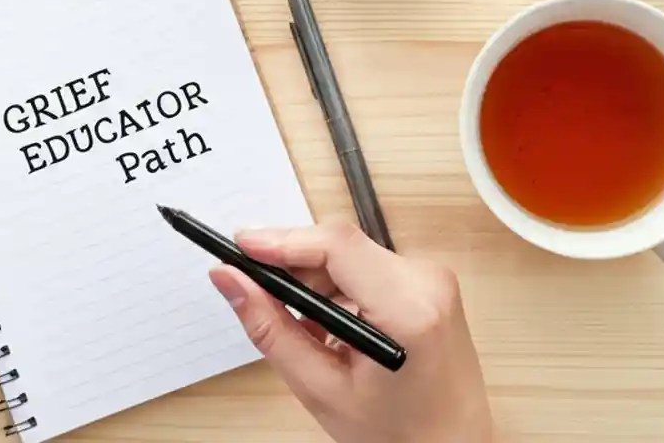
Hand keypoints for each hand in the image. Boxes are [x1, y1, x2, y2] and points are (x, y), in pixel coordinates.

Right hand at [209, 221, 492, 442]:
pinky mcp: (429, 282)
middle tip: (258, 295)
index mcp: (407, 311)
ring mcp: (433, 279)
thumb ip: (270, 328)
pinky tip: (330, 329)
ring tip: (305, 333)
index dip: (282, 239)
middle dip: (294, 266)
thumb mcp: (320, 388)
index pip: (336, 245)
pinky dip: (338, 289)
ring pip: (350, 255)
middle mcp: (427, 283)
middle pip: (340, 246)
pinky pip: (368, 267)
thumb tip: (230, 279)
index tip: (241, 246)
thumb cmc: (400, 433)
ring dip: (316, 283)